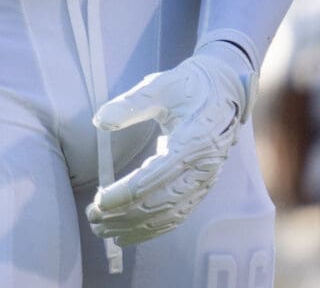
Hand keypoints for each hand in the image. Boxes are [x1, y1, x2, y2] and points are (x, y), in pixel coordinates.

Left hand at [86, 42, 252, 246]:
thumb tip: (99, 121)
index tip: (100, 200)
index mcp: (193, 140)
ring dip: (134, 227)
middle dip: (124, 214)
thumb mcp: (161, 85)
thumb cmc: (190, 86)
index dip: (126, 192)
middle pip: (160, 202)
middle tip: (93, 216)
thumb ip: (131, 104)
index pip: (155, 176)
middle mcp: (202, 167)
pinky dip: (152, 230)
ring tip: (102, 229)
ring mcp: (205, 181)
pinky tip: (127, 234)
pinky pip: (177, 216)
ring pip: (168, 215)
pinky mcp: (202, 188)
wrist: (226, 92)